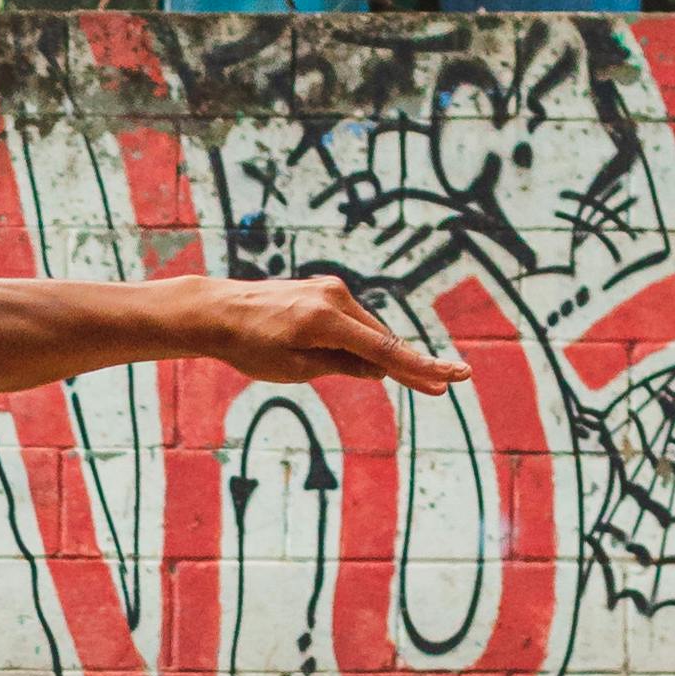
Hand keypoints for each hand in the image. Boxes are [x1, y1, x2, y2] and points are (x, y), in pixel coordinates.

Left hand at [184, 271, 467, 395]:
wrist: (220, 310)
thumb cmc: (251, 346)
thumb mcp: (295, 368)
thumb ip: (342, 366)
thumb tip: (382, 368)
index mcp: (326, 322)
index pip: (385, 352)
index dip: (421, 368)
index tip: (454, 376)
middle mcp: (335, 297)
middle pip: (381, 340)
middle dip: (402, 365)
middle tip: (433, 386)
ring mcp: (331, 289)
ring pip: (367, 330)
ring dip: (372, 354)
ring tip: (339, 367)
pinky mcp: (325, 289)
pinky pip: (352, 320)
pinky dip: (358, 339)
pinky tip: (346, 354)